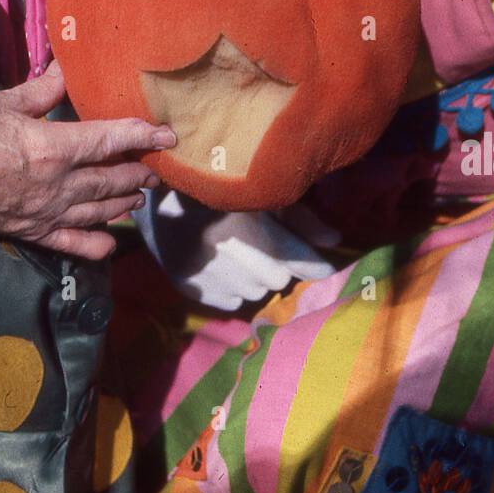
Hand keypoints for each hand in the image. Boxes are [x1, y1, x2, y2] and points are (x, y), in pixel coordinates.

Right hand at [0, 59, 174, 260]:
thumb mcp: (7, 102)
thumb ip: (45, 88)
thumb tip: (68, 66)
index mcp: (55, 148)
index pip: (112, 141)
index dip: (143, 136)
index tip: (168, 135)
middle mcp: (60, 185)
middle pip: (113, 180)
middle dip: (140, 172)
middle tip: (157, 167)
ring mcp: (49, 213)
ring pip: (101, 211)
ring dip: (126, 202)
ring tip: (141, 194)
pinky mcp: (34, 233)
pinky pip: (73, 244)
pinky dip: (97, 244)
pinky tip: (112, 242)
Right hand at [134, 187, 336, 310]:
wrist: (158, 199)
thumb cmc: (220, 190)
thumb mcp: (260, 194)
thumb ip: (300, 219)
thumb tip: (335, 241)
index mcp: (241, 219)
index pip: (292, 255)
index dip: (313, 263)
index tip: (326, 268)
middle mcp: (221, 249)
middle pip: (276, 277)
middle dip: (279, 265)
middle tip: (268, 246)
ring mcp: (202, 271)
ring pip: (255, 292)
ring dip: (257, 277)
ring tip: (242, 253)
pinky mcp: (189, 287)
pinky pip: (232, 302)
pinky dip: (235, 288)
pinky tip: (223, 265)